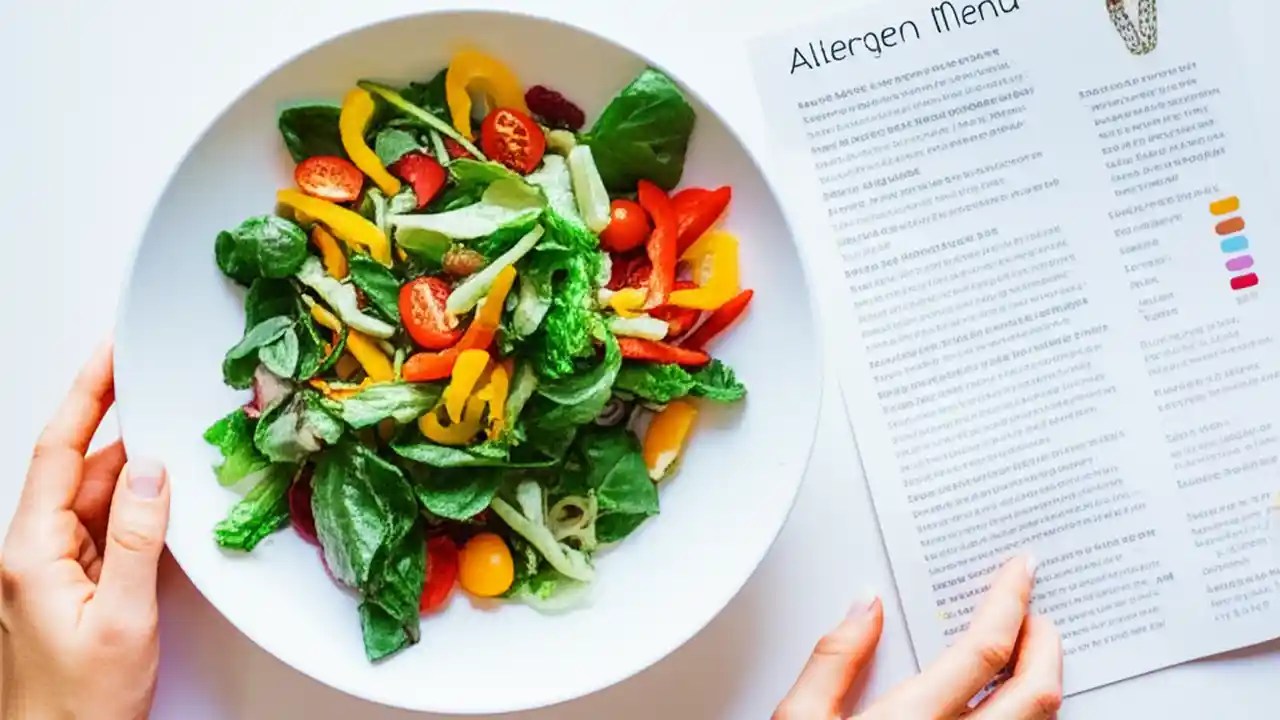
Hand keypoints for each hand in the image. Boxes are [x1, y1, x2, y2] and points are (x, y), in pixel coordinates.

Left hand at [1, 342, 170, 719]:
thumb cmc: (77, 706)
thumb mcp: (122, 619)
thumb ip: (138, 539)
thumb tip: (153, 473)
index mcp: (30, 553)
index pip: (58, 452)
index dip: (86, 396)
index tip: (111, 355)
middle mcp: (33, 554)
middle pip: (80, 471)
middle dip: (126, 434)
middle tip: (169, 398)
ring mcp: (51, 571)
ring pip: (96, 501)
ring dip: (137, 477)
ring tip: (181, 455)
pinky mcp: (72, 587)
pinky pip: (106, 532)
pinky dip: (137, 513)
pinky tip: (166, 509)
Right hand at [775, 556, 1061, 719]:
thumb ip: (835, 659)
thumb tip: (864, 607)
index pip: (986, 650)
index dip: (1012, 601)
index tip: (1019, 573)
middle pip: (1037, 691)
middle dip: (1046, 640)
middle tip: (1035, 612)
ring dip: (1042, 683)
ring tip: (1025, 657)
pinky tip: (1005, 709)